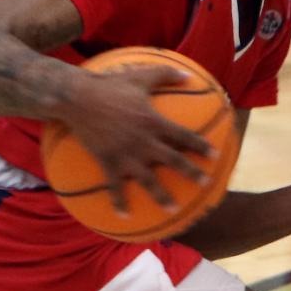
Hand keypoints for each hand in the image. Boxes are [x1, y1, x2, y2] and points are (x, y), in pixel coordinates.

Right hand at [58, 66, 212, 214]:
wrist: (76, 98)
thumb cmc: (109, 85)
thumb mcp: (140, 76)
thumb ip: (165, 74)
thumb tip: (187, 75)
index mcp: (153, 121)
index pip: (183, 136)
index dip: (200, 145)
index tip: (214, 155)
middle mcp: (143, 141)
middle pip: (173, 161)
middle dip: (191, 173)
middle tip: (205, 183)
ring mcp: (125, 154)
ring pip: (148, 180)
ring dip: (162, 196)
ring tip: (173, 210)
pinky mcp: (107, 162)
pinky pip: (114, 187)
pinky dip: (119, 202)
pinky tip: (124, 216)